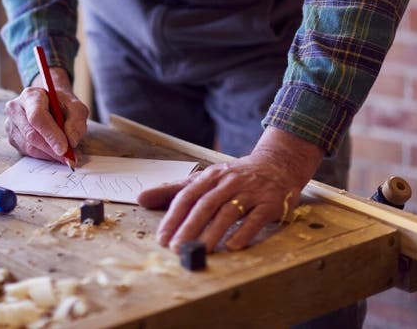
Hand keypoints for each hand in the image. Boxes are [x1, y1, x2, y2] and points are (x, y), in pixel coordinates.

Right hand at [4, 67, 88, 161]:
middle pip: (30, 134)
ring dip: (49, 154)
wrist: (49, 103)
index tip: (65, 148)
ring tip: (66, 155)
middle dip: (51, 148)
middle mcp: (15, 109)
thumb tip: (71, 141)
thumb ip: (77, 121)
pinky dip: (44, 156)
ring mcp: (11, 125)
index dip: (50, 134)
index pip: (37, 116)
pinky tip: (54, 152)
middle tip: (69, 157)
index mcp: (30, 96)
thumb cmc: (61, 104)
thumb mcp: (75, 106)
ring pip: (28, 146)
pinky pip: (27, 152)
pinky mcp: (12, 139)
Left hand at [137, 127, 323, 252]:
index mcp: (210, 177)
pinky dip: (245, 232)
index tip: (162, 238)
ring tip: (200, 251)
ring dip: (213, 232)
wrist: (276, 165)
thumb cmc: (234, 177)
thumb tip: (140, 198)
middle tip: (176, 248)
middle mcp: (229, 182)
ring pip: (229, 211)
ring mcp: (250, 191)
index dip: (174, 217)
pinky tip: (233, 246)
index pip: (188, 196)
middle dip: (190, 226)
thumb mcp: (204, 179)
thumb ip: (174, 190)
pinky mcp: (270, 202)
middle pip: (206, 204)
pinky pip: (256, 217)